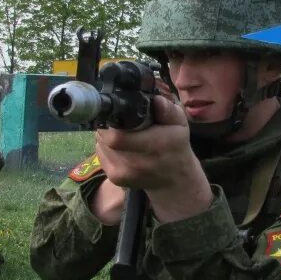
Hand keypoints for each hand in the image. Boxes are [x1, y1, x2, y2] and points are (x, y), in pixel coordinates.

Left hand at [91, 95, 213, 223]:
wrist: (174, 179)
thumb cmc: (176, 147)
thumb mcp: (180, 124)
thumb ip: (168, 111)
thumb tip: (156, 100)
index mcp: (153, 147)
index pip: (116, 136)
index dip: (112, 122)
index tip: (118, 113)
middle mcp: (135, 164)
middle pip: (105, 139)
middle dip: (108, 126)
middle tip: (119, 122)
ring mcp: (123, 173)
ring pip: (101, 145)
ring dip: (106, 136)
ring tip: (122, 133)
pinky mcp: (116, 178)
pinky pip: (101, 155)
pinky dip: (106, 147)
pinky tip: (120, 146)